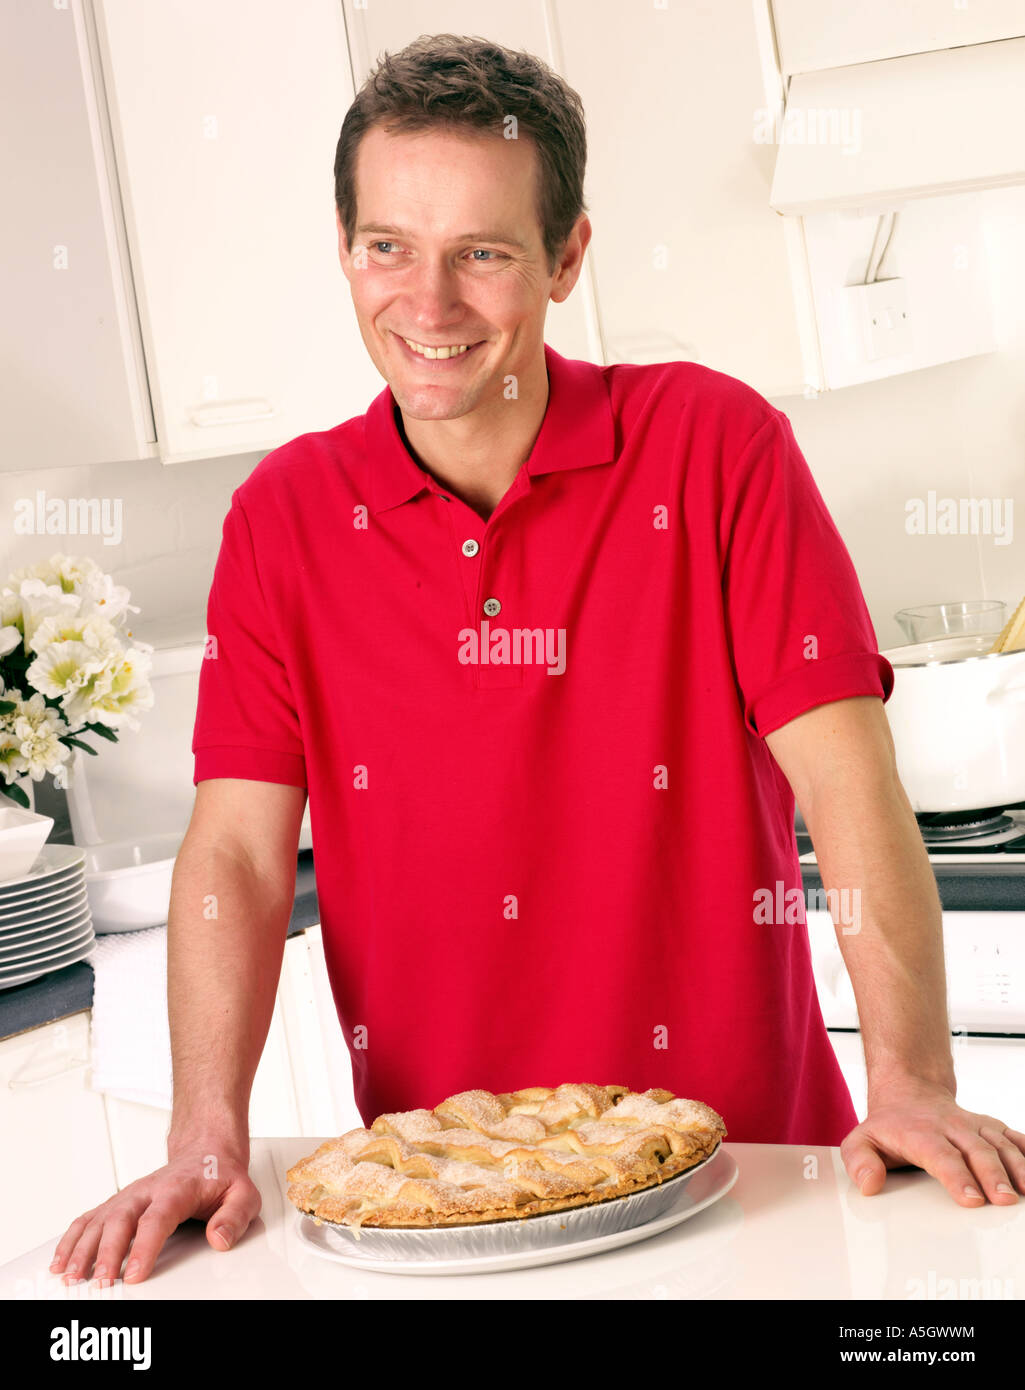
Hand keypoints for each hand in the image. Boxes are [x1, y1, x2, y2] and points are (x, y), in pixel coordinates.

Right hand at [49, 1142, 259, 1285]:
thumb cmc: (222, 1177)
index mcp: (177, 1189)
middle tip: (101, 1283)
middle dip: (107, 1253)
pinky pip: (89, 1219)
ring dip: (82, 1248)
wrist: (205, 1151)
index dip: (144, 1247)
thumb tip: (219, 1239)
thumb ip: (235, 1217)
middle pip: (121, 1220)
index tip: (136, 1274)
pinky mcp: (119, 1202)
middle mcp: (148, 1190)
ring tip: (71, 1277)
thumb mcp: (243, 1194)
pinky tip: (61, 1261)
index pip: (157, 1218)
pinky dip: (72, 1239)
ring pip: (99, 1219)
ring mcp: (129, 1195)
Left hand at [841, 1077, 1024, 1205]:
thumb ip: (859, 1161)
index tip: (971, 1199)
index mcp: (920, 1133)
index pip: (941, 1156)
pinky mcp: (989, 1127)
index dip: (957, 1177)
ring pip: (999, 1143)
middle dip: (992, 1176)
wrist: (909, 1093)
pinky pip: (1013, 1136)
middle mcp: (951, 1127)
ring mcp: (973, 1126)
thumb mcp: (860, 1140)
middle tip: (1003, 1200)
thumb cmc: (888, 1126)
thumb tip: (868, 1184)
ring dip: (1016, 1166)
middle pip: (976, 1151)